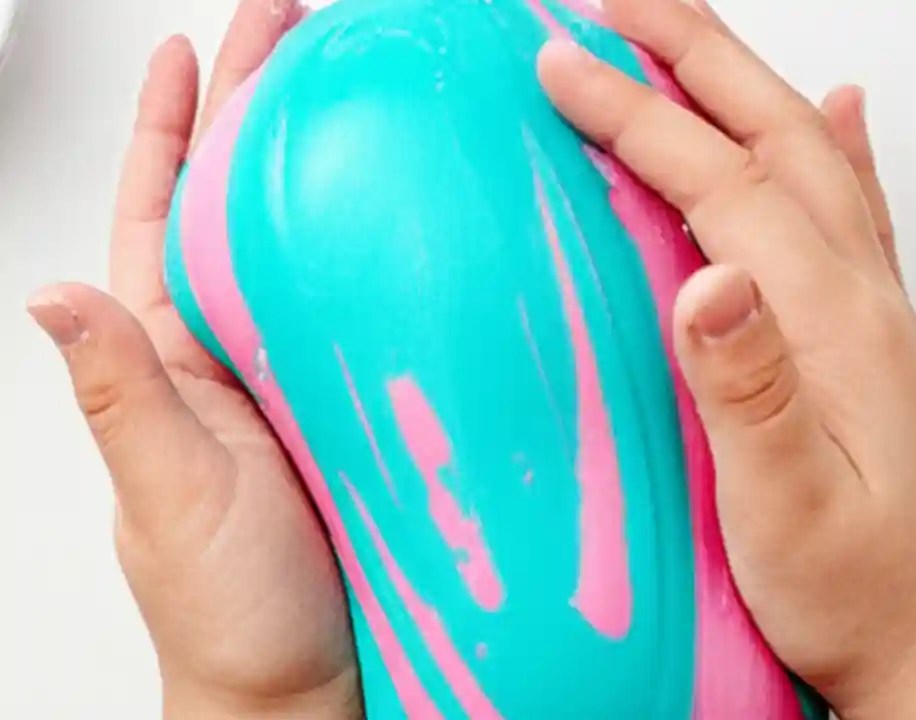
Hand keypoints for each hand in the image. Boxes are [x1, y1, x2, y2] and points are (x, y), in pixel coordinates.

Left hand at [27, 1, 358, 716]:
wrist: (312, 690)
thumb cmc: (229, 614)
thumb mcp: (164, 495)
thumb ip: (121, 394)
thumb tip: (53, 294)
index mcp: (178, 361)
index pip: (164, 216)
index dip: (170, 130)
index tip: (187, 51)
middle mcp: (246, 357)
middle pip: (250, 208)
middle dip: (268, 113)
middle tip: (303, 32)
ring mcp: (314, 380)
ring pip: (324, 252)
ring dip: (343, 173)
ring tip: (374, 98)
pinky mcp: (377, 410)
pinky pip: (385, 318)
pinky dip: (405, 262)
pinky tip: (439, 225)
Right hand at [538, 1, 915, 717]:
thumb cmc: (860, 595)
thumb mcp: (787, 511)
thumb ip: (749, 390)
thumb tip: (707, 278)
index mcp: (832, 323)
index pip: (722, 185)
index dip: (638, 118)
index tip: (561, 66)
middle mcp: (864, 296)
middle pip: (777, 135)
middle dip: (693, 54)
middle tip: (616, 5)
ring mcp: (875, 311)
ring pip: (810, 156)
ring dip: (743, 82)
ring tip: (683, 39)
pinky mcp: (870, 339)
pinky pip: (857, 208)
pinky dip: (836, 144)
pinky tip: (838, 114)